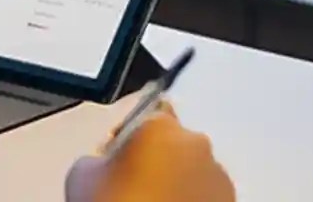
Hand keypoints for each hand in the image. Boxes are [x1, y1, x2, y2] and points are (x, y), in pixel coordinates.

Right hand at [88, 102, 235, 201]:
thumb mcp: (81, 179)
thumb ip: (95, 160)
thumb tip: (105, 163)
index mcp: (158, 128)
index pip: (141, 119)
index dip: (126, 141)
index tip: (114, 164)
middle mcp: (195, 142)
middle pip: (170, 144)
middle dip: (154, 162)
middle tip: (131, 191)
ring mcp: (218, 173)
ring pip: (191, 170)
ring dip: (175, 182)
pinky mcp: (232, 199)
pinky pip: (205, 193)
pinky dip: (191, 201)